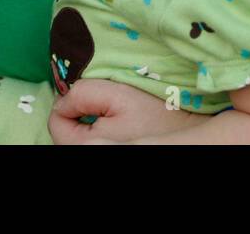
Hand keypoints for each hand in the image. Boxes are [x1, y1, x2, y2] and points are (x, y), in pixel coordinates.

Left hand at [48, 78, 207, 143]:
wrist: (193, 133)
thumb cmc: (158, 113)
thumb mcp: (118, 94)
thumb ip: (83, 94)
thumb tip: (62, 100)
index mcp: (85, 148)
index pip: (56, 121)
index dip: (69, 102)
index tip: (94, 96)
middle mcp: (92, 156)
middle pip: (67, 132)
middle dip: (80, 114)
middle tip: (108, 105)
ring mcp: (106, 153)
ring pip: (82, 139)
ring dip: (91, 123)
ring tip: (118, 116)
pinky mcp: (119, 151)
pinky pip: (97, 142)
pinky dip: (103, 132)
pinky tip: (123, 126)